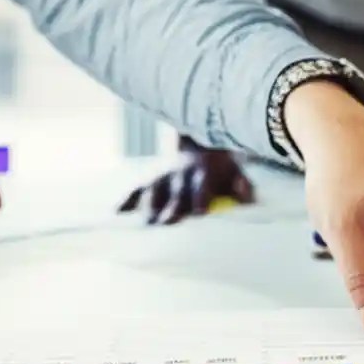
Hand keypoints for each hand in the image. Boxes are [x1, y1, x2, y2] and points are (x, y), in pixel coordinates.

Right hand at [119, 137, 254, 224]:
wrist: (200, 140)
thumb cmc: (221, 167)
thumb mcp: (236, 171)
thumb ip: (242, 186)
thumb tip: (246, 199)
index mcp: (202, 173)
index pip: (201, 187)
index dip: (200, 198)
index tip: (199, 212)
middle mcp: (180, 174)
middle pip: (174, 193)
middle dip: (170, 207)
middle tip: (164, 223)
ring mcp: (163, 175)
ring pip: (153, 189)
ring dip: (148, 205)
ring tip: (143, 223)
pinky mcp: (150, 177)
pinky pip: (136, 187)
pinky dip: (126, 198)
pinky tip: (116, 211)